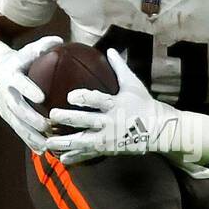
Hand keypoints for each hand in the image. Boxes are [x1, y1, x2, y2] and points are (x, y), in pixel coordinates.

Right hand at [0, 35, 62, 151]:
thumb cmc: (20, 61)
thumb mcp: (27, 52)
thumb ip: (42, 46)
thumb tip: (59, 40)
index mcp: (11, 76)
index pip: (19, 83)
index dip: (29, 90)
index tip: (42, 97)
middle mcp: (6, 93)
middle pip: (17, 108)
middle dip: (31, 118)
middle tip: (47, 125)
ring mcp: (5, 108)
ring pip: (17, 124)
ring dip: (31, 136)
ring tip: (46, 145)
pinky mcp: (8, 118)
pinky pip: (19, 132)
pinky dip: (30, 142)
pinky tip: (43, 152)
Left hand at [45, 47, 179, 162]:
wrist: (160, 129)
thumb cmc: (145, 104)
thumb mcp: (134, 84)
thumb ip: (119, 67)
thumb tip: (109, 49)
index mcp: (116, 104)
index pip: (98, 100)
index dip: (84, 98)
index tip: (70, 96)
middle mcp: (111, 122)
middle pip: (87, 121)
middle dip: (69, 118)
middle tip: (52, 115)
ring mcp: (109, 138)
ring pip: (84, 141)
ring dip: (65, 142)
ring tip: (48, 142)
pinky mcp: (108, 149)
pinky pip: (90, 154)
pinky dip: (76, 157)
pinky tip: (61, 159)